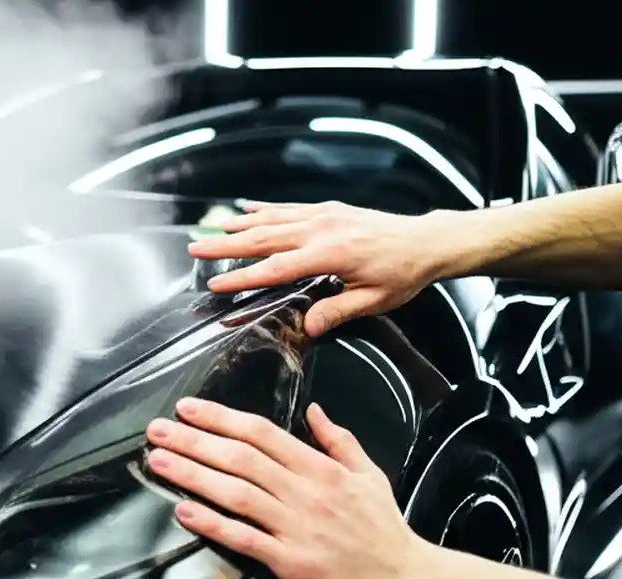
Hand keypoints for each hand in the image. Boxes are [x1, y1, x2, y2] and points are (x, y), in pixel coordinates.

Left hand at [144, 397, 438, 578]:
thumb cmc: (386, 531)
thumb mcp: (369, 474)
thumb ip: (339, 441)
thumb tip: (315, 411)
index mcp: (320, 468)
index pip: (261, 433)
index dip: (221, 418)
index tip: (189, 409)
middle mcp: (304, 492)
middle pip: (240, 458)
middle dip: (194, 441)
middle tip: (158, 429)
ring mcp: (296, 527)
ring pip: (236, 493)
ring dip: (193, 475)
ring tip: (159, 462)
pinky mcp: (291, 562)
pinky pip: (244, 538)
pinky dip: (212, 523)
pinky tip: (184, 511)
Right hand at [190, 200, 471, 336]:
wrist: (425, 242)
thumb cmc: (402, 273)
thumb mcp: (373, 301)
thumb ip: (337, 312)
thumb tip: (307, 327)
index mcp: (329, 255)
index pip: (275, 269)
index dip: (242, 278)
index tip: (217, 284)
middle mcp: (321, 230)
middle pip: (263, 238)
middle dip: (226, 245)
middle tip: (196, 249)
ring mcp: (324, 216)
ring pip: (272, 220)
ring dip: (240, 225)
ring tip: (213, 231)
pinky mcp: (329, 210)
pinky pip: (290, 208)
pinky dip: (266, 209)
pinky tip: (248, 210)